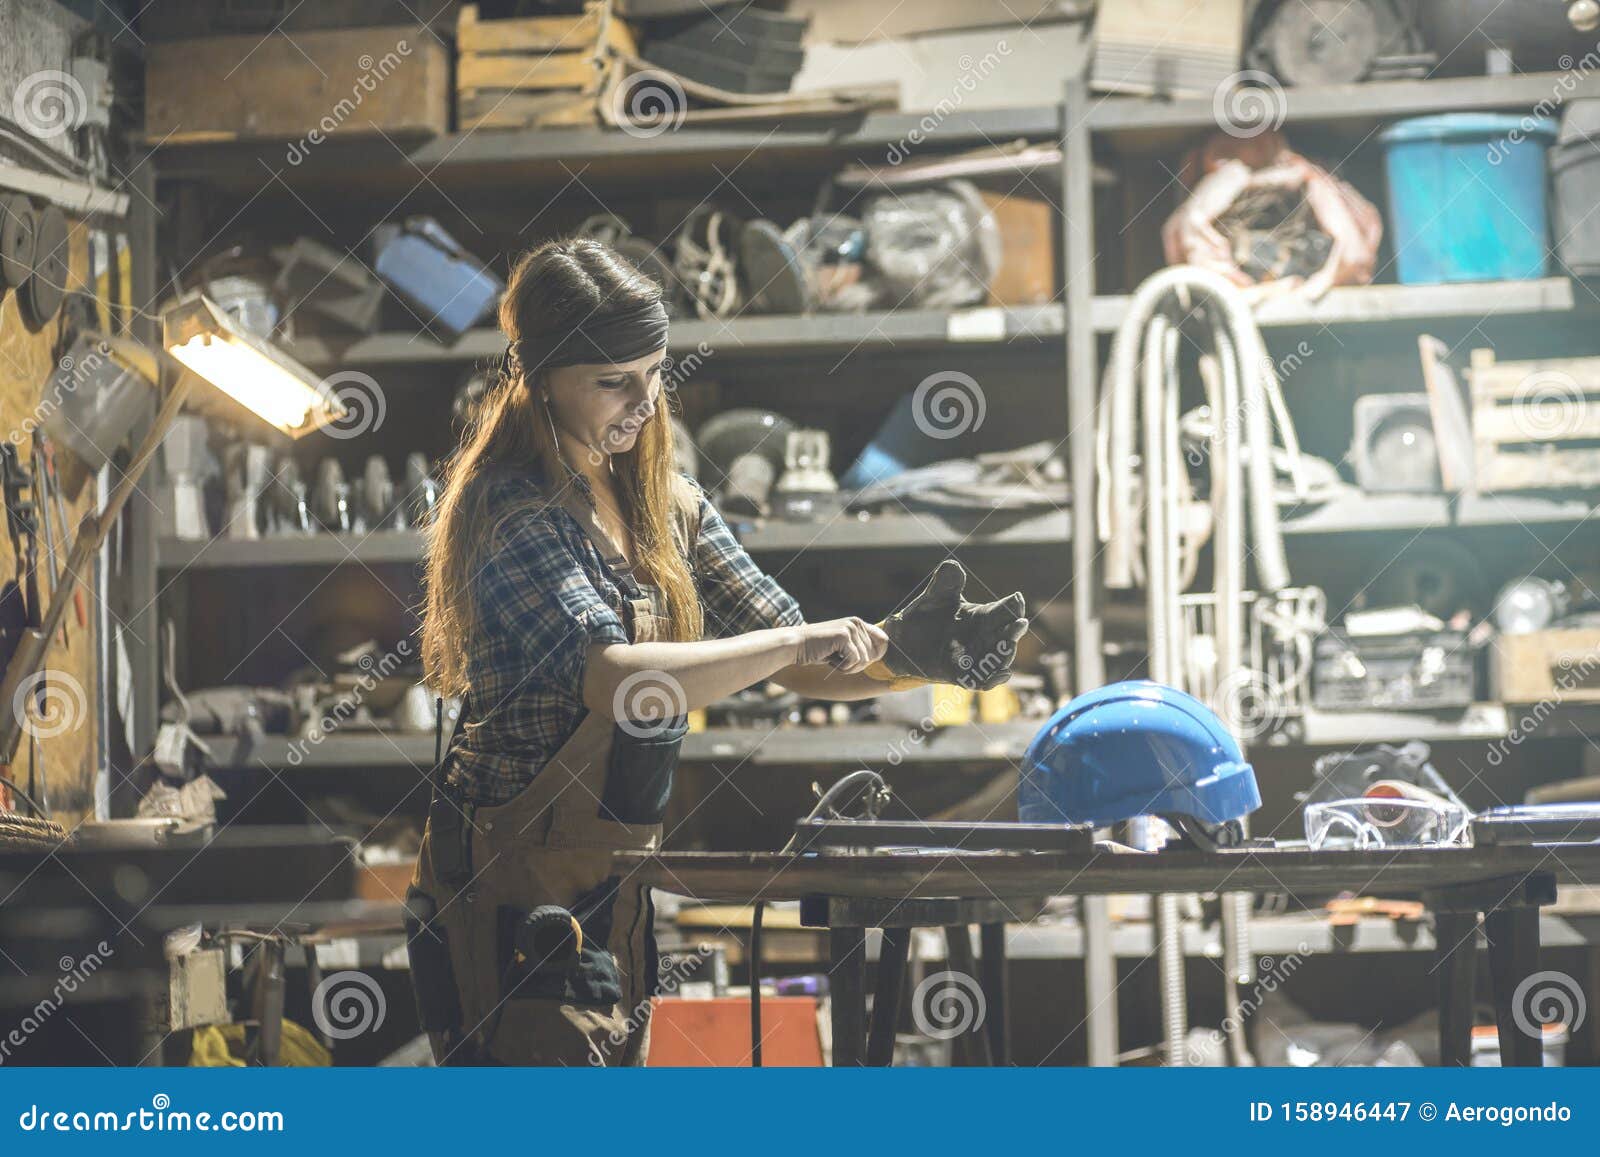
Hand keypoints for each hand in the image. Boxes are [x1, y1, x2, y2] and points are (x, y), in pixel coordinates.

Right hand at [794, 617, 888, 673]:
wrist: (795, 646)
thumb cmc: (817, 649)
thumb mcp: (842, 647)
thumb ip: (859, 647)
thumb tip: (882, 654)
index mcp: (858, 623)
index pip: (884, 640)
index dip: (877, 655)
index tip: (859, 662)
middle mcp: (856, 623)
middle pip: (874, 655)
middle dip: (856, 665)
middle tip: (838, 661)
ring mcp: (850, 628)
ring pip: (864, 660)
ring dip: (848, 667)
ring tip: (832, 658)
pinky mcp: (844, 635)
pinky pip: (854, 661)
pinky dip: (842, 667)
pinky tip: (829, 659)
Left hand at [878, 560, 1027, 688]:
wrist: (901, 641)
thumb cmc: (925, 616)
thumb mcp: (935, 597)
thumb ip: (945, 582)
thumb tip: (952, 566)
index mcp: (983, 616)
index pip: (1005, 610)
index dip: (1013, 605)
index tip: (1016, 599)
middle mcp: (984, 637)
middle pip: (1007, 635)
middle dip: (1014, 630)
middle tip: (1019, 623)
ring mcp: (974, 658)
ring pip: (999, 659)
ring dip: (1005, 654)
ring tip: (1008, 646)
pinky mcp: (960, 675)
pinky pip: (981, 681)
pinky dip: (992, 679)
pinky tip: (1001, 674)